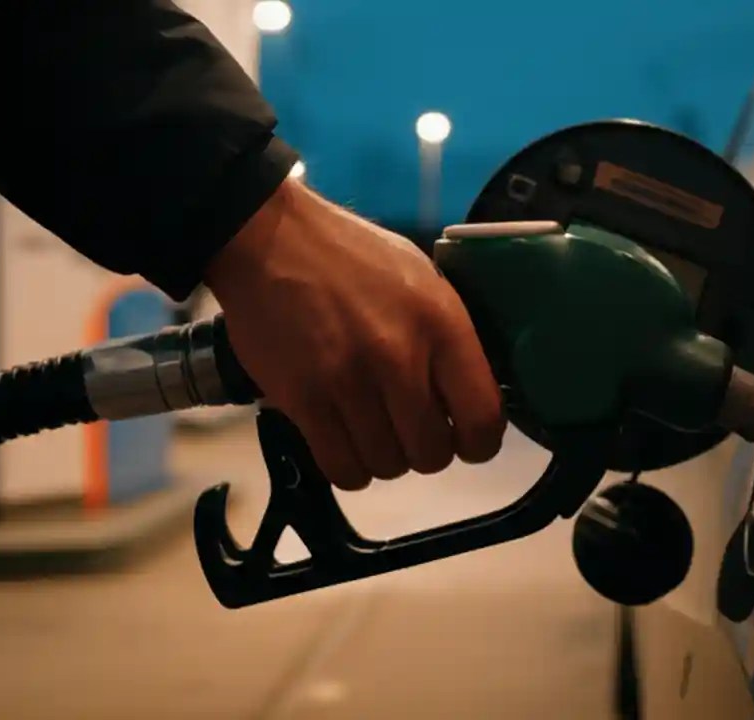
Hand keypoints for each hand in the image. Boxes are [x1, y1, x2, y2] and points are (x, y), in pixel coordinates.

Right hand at [204, 179, 505, 489]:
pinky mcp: (303, 400)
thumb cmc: (352, 256)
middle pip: (432, 453)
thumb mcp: (422, 279)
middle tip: (408, 427)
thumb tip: (466, 395)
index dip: (479, 444)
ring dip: (383, 456)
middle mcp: (400, 357)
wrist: (271, 239)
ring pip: (386, 466)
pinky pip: (341, 468)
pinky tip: (343, 439)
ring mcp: (348, 382)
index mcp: (441, 323)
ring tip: (371, 428)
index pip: (482, 418)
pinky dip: (347, 466)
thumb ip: (448, 338)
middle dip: (425, 450)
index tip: (465, 440)